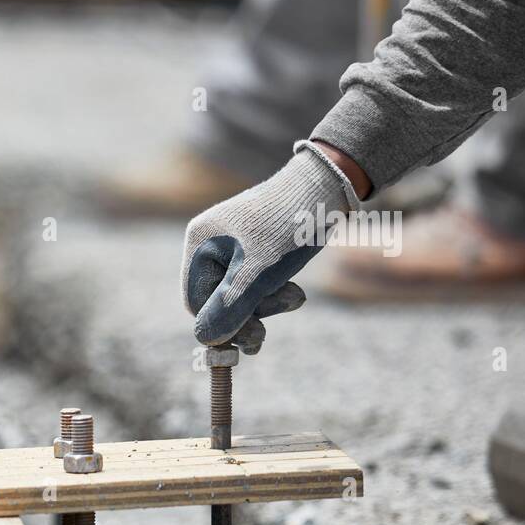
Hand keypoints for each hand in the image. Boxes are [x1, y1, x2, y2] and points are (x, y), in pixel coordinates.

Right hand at [180, 141, 360, 353]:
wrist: (328, 185)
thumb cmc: (288, 225)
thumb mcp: (257, 273)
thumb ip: (230, 307)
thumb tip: (205, 339)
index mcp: (200, 243)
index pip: (196, 301)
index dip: (219, 324)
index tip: (246, 339)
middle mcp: (210, 244)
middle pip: (217, 300)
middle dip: (246, 315)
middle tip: (266, 333)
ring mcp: (232, 245)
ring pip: (239, 294)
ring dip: (266, 305)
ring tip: (294, 297)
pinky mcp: (255, 248)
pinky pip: (254, 282)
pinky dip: (273, 292)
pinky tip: (293, 289)